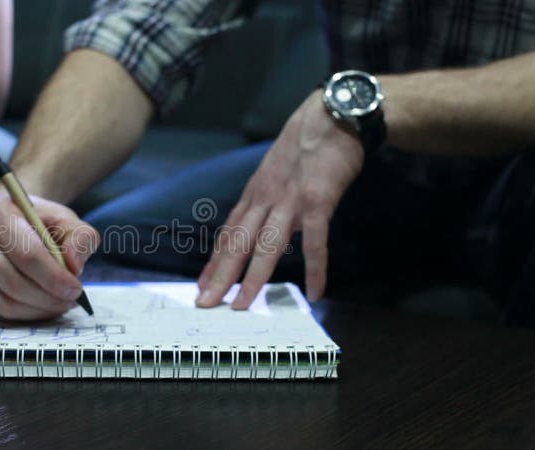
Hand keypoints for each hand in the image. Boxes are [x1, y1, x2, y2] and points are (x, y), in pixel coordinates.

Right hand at [0, 190, 100, 320]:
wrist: (12, 218)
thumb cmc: (40, 220)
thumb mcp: (66, 220)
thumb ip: (79, 237)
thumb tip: (73, 265)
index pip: (26, 254)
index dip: (54, 277)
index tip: (76, 288)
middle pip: (14, 282)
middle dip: (48, 298)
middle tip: (70, 300)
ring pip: (5, 302)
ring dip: (38, 309)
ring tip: (59, 303)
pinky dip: (23, 314)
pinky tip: (41, 304)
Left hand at [196, 91, 363, 307]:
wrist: (331, 116)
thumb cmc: (305, 145)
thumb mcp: (275, 171)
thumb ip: (267, 197)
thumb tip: (261, 221)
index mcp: (255, 194)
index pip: (229, 234)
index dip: (214, 261)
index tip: (202, 284)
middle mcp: (265, 199)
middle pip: (237, 243)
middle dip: (220, 275)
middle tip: (205, 302)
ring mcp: (290, 201)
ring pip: (266, 246)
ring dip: (253, 277)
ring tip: (242, 305)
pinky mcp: (318, 201)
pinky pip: (315, 241)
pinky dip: (315, 268)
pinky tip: (315, 292)